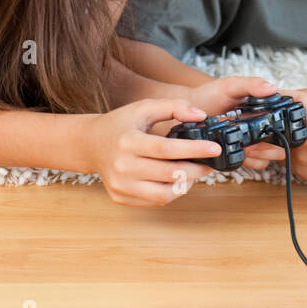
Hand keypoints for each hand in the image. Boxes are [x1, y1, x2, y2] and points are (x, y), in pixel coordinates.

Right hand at [85, 96, 223, 207]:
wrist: (91, 144)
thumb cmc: (122, 124)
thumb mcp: (144, 107)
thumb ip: (173, 107)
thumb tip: (201, 116)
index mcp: (128, 141)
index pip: (166, 149)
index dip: (194, 150)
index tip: (215, 148)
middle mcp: (122, 166)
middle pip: (168, 174)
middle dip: (196, 169)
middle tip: (209, 162)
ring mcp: (120, 185)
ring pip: (163, 195)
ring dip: (184, 184)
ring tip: (192, 171)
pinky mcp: (120, 197)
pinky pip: (153, 201)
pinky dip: (170, 192)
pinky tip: (175, 179)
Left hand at [152, 76, 306, 171]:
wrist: (188, 115)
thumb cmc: (209, 96)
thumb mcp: (229, 85)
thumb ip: (250, 84)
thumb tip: (273, 87)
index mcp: (267, 101)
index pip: (298, 102)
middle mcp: (267, 120)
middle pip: (289, 134)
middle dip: (275, 140)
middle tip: (254, 141)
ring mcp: (259, 138)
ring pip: (276, 152)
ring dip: (261, 152)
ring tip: (242, 146)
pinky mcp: (248, 154)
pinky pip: (260, 163)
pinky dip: (251, 161)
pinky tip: (237, 153)